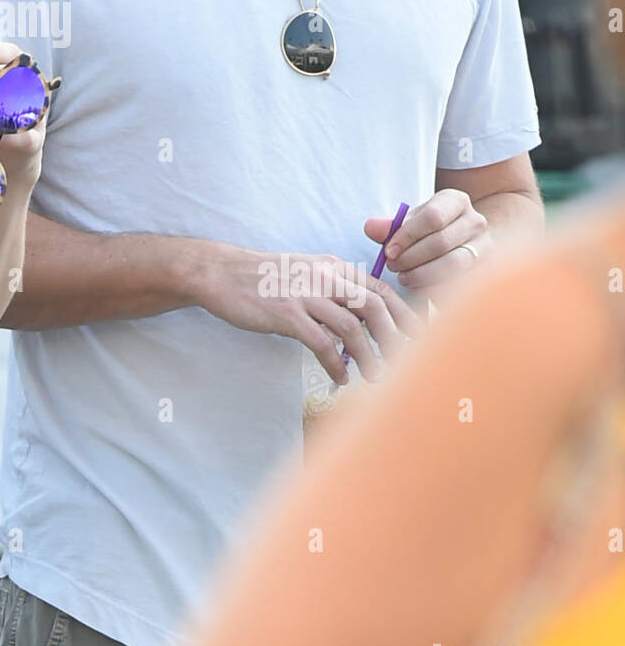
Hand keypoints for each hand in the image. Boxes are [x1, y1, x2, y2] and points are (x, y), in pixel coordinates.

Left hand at [0, 42, 48, 192]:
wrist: (7, 158)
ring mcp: (35, 116)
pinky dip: (8, 137)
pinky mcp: (35, 142)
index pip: (12, 54)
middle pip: (21, 74)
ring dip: (6, 103)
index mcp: (16, 76)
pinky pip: (26, 137)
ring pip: (29, 102)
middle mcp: (30, 92)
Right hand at [182, 244, 425, 385]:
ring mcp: (305, 293)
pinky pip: (321, 342)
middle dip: (397, 339)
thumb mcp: (306, 274)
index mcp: (333, 267)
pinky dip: (335, 364)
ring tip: (376, 378)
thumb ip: (335, 292)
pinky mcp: (285, 313)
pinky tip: (340, 377)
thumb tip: (364, 322)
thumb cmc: (264, 278)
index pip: (382, 291)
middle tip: (409, 365)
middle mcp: (325, 276)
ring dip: (369, 357)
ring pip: (352, 328)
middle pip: (375, 308)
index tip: (424, 339)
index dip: (407, 316)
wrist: (221, 273)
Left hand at [364, 190, 489, 296]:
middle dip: (411, 257)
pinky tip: (419, 287)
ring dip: (421, 274)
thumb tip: (371, 228)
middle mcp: (476, 221)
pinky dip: (435, 287)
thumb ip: (388, 226)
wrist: (464, 240)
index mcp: (456, 201)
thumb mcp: (409, 223)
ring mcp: (485, 247)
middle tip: (392, 266)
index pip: (432, 217)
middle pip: (440, 242)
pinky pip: (459, 282)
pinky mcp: (486, 270)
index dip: (406, 236)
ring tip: (403, 277)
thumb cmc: (428, 231)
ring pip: (452, 264)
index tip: (388, 252)